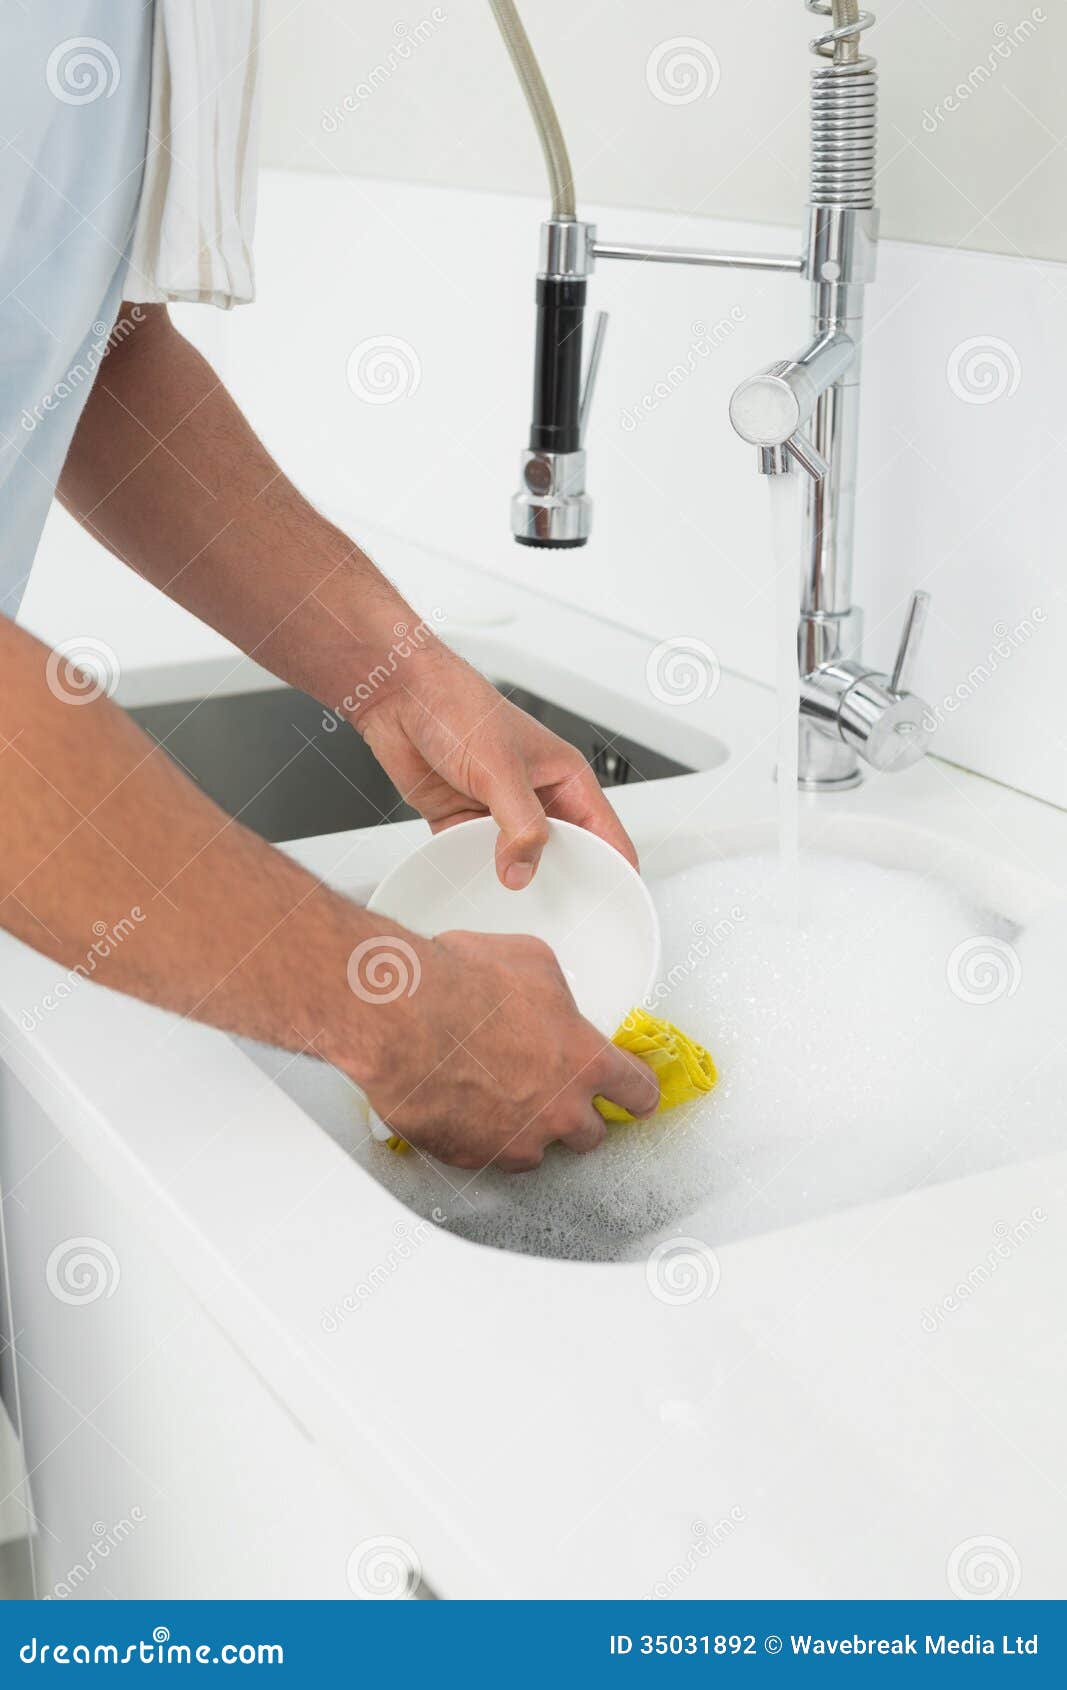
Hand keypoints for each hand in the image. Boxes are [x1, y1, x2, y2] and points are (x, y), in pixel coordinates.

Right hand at [353, 929, 659, 1170]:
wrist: (402, 1016)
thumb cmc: (463, 983)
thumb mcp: (532, 961)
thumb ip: (555, 994)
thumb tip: (550, 999)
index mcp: (585, 1061)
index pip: (637, 1091)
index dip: (637, 1091)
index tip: (636, 1095)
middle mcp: (559, 1110)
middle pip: (592, 1133)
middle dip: (577, 1114)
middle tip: (554, 1093)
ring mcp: (517, 1140)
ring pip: (538, 1149)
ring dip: (527, 1129)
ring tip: (500, 1099)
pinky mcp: (473, 1156)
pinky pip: (489, 1154)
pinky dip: (481, 1137)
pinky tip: (464, 1108)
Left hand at [354, 643, 637, 887]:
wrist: (398, 696)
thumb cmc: (457, 704)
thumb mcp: (501, 769)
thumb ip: (520, 825)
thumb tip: (524, 870)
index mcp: (564, 776)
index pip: (604, 832)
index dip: (613, 867)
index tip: (610, 901)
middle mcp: (535, 795)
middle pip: (561, 853)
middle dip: (558, 879)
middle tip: (552, 908)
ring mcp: (498, 809)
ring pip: (516, 860)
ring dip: (508, 876)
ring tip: (505, 895)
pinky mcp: (461, 818)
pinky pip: (473, 855)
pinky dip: (470, 867)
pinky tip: (468, 875)